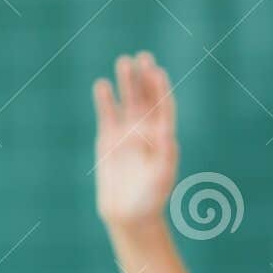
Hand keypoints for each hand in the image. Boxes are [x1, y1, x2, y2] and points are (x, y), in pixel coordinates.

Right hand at [93, 51, 178, 230]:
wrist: (129, 215)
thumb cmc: (150, 199)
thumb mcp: (162, 179)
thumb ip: (167, 157)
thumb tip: (170, 135)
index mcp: (162, 136)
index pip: (163, 106)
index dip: (161, 88)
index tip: (157, 72)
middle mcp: (146, 131)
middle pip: (146, 98)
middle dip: (144, 78)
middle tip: (142, 57)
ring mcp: (126, 133)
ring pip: (127, 101)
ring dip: (126, 81)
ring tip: (123, 61)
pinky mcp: (108, 139)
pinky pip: (107, 114)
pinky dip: (105, 99)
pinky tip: (102, 85)